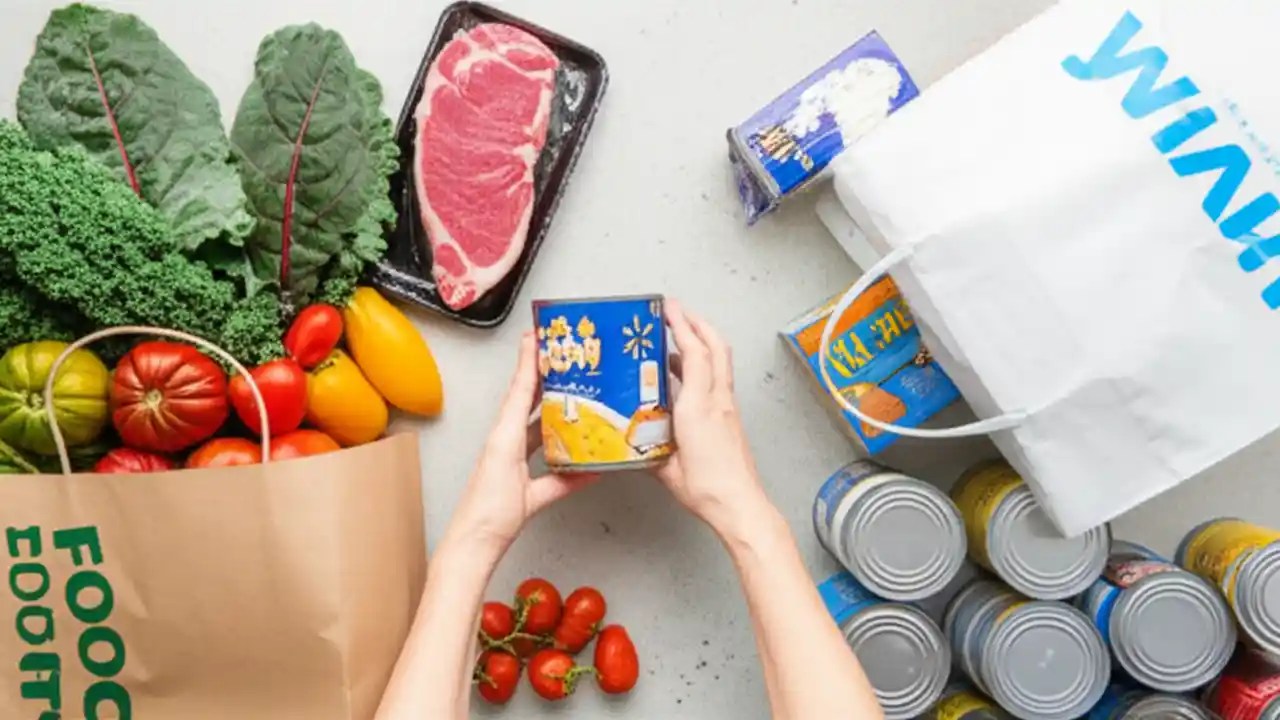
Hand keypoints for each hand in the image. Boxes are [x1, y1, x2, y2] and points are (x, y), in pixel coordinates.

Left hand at [448, 332, 596, 550]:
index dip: (530, 363)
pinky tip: (571, 441)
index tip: (537, 336)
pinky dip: (553, 439)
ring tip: (567, 385)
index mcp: (505, 438)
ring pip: (531, 420)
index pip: (520, 391)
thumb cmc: (490, 517)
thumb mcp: (529, 496)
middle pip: (525, 399)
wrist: (473, 543)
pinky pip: (536, 446)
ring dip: (546, 402)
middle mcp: (505, 441)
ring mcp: (509, 455)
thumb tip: (593, 472)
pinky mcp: (515, 472)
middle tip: (557, 352)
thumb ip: (562, 482)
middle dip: (541, 374)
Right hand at [656, 301, 772, 534]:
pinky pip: (718, 381)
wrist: (739, 505)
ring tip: (679, 338)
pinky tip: (686, 375)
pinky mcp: (731, 418)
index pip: (695, 354)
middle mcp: (718, 402)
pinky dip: (703, 366)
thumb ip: (646, 447)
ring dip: (702, 342)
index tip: (669, 309)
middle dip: (697, 323)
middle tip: (677, 312)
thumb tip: (629, 438)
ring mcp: (728, 408)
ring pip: (720, 362)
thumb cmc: (706, 489)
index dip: (682, 326)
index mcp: (699, 408)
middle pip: (715, 347)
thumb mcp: (664, 467)